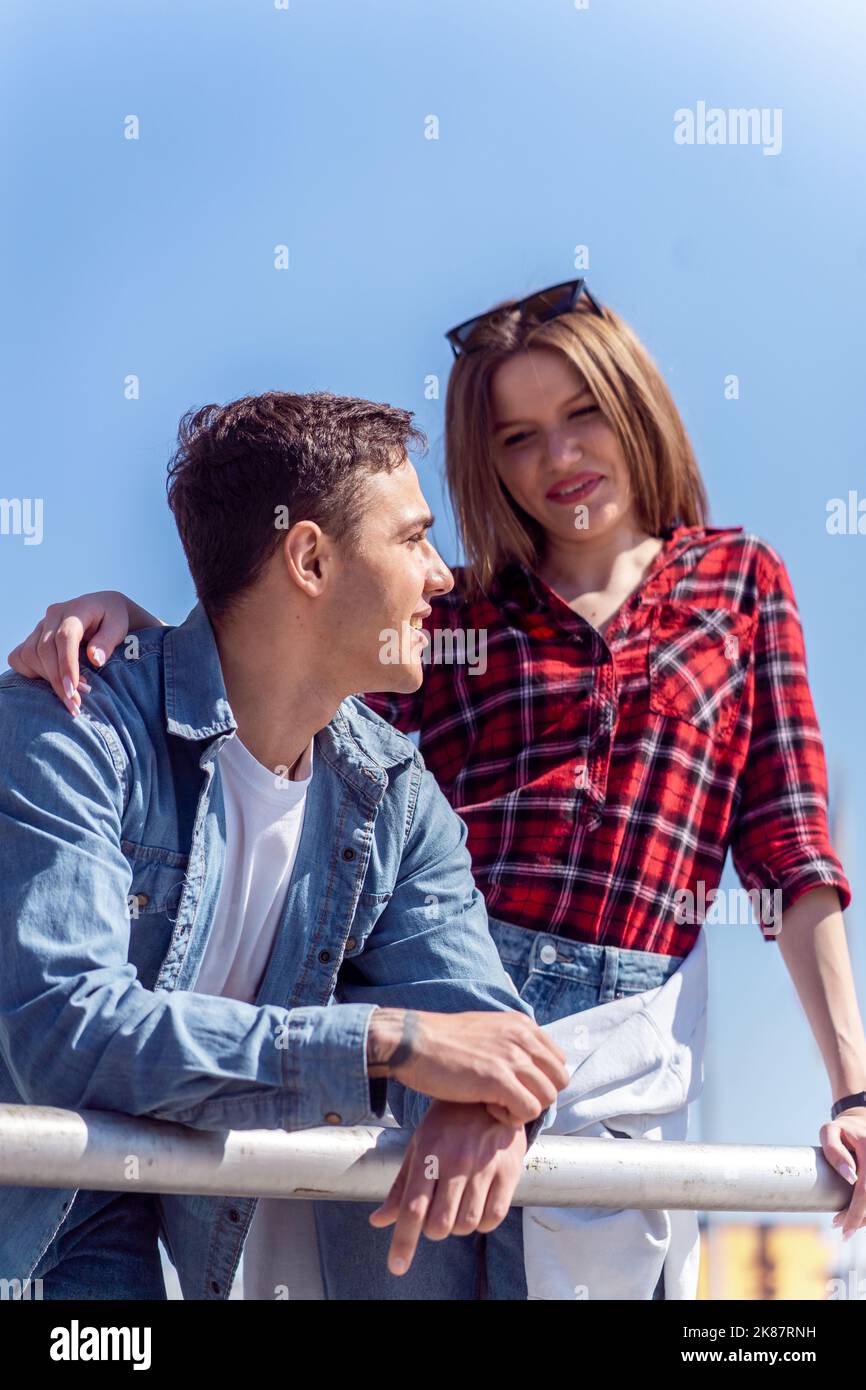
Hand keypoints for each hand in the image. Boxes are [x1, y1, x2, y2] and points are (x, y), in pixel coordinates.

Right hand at [7, 591, 154, 716]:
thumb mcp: (119, 626)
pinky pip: (20, 657)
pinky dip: (32, 674)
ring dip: (47, 679)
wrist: (103, 609)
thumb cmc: (114, 619)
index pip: (65, 637)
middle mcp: (53, 616)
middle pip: (45, 649)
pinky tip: (52, 683)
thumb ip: (108, 641)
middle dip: (58, 680)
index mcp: (76, 610)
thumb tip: (95, 659)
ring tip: (71, 695)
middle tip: (75, 703)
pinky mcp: (33, 638)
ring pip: (30, 655)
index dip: (67, 664)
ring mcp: (40, 626)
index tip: (73, 689)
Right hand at [367, 1007, 568, 1126]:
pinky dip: (511, 1117)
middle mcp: (522, 1037)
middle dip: (538, 1096)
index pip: (557, 1060)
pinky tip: (487, 1108)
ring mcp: (512, 1057)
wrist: (411, 1042)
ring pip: (547, 1097)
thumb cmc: (442, 1042)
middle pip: (559, 1080)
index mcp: (521, 1024)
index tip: (516, 1087)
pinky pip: (528, 1110)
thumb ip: (509, 1044)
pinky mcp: (498, 1079)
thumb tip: (525, 1068)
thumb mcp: (486, 1030)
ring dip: (524, 1108)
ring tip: (496, 1104)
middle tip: (509, 1101)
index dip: (540, 1080)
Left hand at [369, 1100, 526, 1274]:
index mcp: (428, 1153)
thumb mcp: (419, 1145)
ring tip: (458, 1207)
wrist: (490, 1092)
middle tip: (437, 1215)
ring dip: (458, 1227)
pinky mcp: (508, 1170)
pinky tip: (478, 1207)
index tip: (397, 1267)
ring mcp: (484, 1166)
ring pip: (467, 1224)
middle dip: (434, 1231)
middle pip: (440, 1223)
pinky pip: (494, 1217)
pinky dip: (483, 1223)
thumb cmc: (447, 1123)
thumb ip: (400, 1187)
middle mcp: (456, 1161)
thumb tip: (378, 1221)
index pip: (412, 1207)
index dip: (403, 1241)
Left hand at [821, 1106, 865, 1238]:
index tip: (841, 1227)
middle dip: (859, 1219)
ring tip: (846, 1223)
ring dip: (865, 1217)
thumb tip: (850, 1176)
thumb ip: (834, 1150)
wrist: (863, 1125)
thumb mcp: (830, 1131)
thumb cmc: (843, 1130)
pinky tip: (859, 1216)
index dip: (856, 1212)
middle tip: (840, 1228)